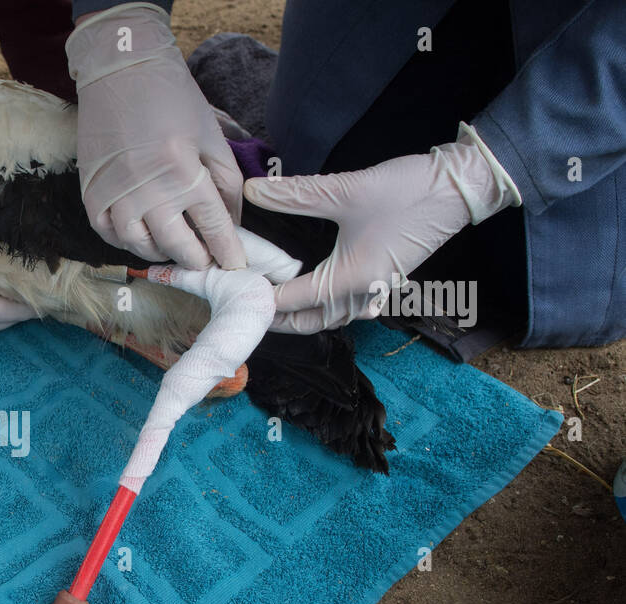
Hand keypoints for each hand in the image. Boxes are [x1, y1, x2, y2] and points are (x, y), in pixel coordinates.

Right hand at [67, 3, 245, 270]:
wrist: (120, 73)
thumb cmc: (172, 99)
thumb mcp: (211, 135)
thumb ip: (226, 182)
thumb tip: (232, 223)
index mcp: (185, 174)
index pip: (213, 228)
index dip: (228, 252)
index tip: (236, 268)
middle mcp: (150, 192)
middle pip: (178, 246)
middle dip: (197, 260)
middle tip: (206, 263)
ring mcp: (117, 198)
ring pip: (142, 247)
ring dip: (163, 254)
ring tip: (175, 249)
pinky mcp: (92, 196)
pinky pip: (110, 236)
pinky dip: (128, 243)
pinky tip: (143, 236)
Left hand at [243, 123, 520, 333]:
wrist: (463, 187)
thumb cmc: (408, 191)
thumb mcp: (346, 190)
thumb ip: (295, 194)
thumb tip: (251, 191)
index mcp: (350, 281)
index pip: (291, 301)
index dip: (259, 297)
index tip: (232, 288)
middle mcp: (363, 295)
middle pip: (309, 323)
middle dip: (277, 321)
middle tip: (245, 307)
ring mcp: (377, 291)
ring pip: (329, 318)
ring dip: (299, 317)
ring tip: (270, 303)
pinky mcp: (385, 281)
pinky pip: (347, 307)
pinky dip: (323, 307)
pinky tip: (309, 294)